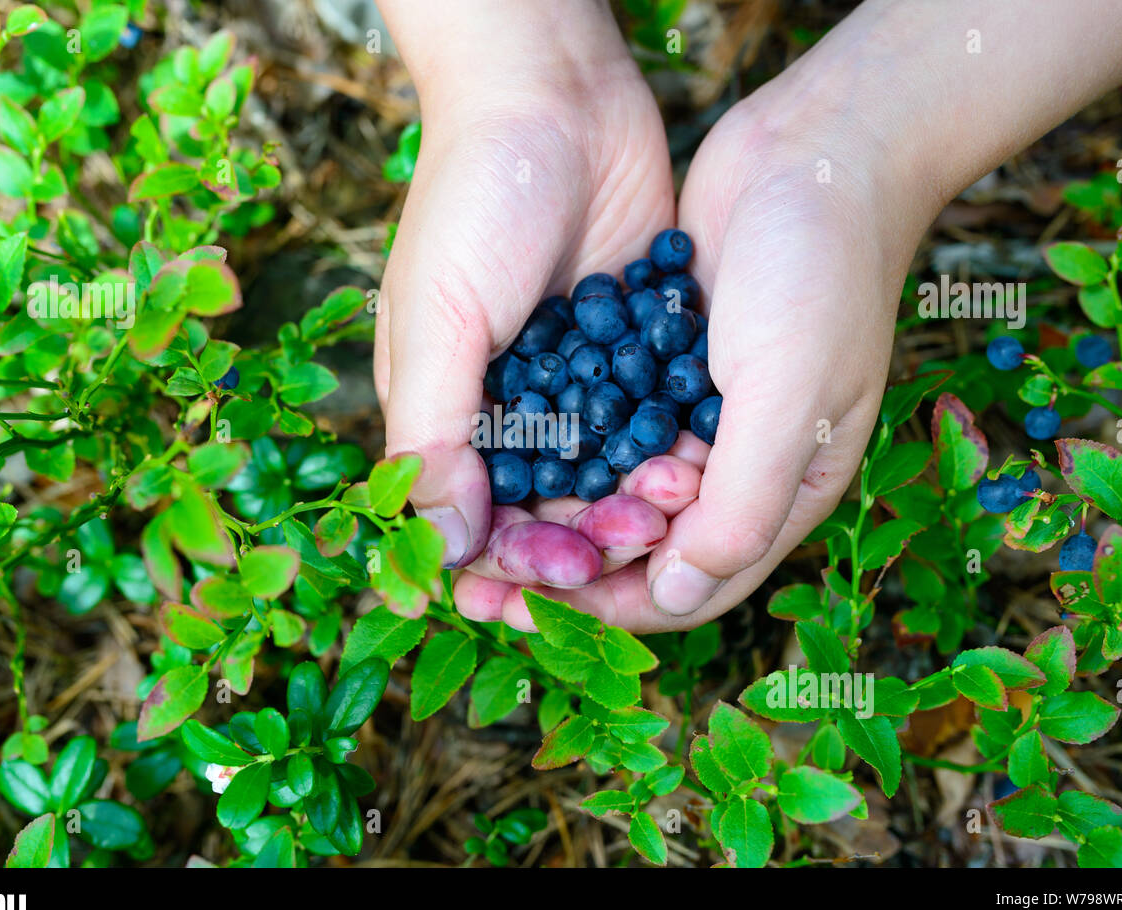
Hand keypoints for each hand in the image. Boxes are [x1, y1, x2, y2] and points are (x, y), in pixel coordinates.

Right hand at [376, 7, 674, 575]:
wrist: (555, 97)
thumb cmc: (473, 201)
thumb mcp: (435, 317)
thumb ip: (434, 431)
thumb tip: (443, 546)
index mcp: (445, 407)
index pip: (466, 517)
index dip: (496, 566)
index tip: (528, 600)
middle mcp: (508, 406)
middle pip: (540, 511)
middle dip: (569, 546)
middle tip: (604, 559)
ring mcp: (572, 383)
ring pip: (600, 479)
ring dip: (623, 511)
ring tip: (655, 519)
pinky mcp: (629, 354)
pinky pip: (645, 427)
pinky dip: (661, 458)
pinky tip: (688, 480)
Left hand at [454, 42, 937, 631]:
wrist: (815, 149)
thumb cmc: (819, 274)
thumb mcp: (791, 397)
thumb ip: (741, 505)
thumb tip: (671, 598)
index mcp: (778, 495)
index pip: (682, 587)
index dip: (599, 608)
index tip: (516, 610)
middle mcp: (731, 468)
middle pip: (633, 551)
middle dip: (554, 569)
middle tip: (470, 583)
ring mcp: (692, 417)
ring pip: (605, 495)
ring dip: (543, 516)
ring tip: (469, 530)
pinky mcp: (658, 368)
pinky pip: (597, 430)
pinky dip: (553, 448)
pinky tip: (492, 453)